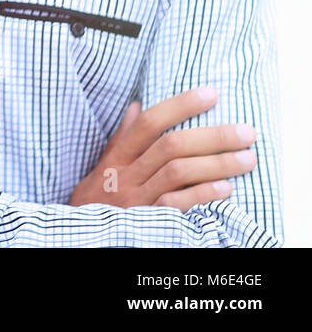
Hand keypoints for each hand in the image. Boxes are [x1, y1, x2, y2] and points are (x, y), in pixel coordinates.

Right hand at [68, 87, 257, 211]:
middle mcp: (126, 174)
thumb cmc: (98, 198)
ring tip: (247, 159)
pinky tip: (226, 188)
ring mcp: (137, 198)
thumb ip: (122, 137)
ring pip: (178, 172)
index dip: (179, 105)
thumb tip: (136, 105)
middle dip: (212, 136)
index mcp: (117, 157)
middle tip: (246, 132)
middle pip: (170, 146)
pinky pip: (176, 204)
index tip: (210, 94)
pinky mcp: (147, 222)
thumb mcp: (104, 166)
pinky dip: (202, 194)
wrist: (84, 238)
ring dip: (217, 164)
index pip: (148, 122)